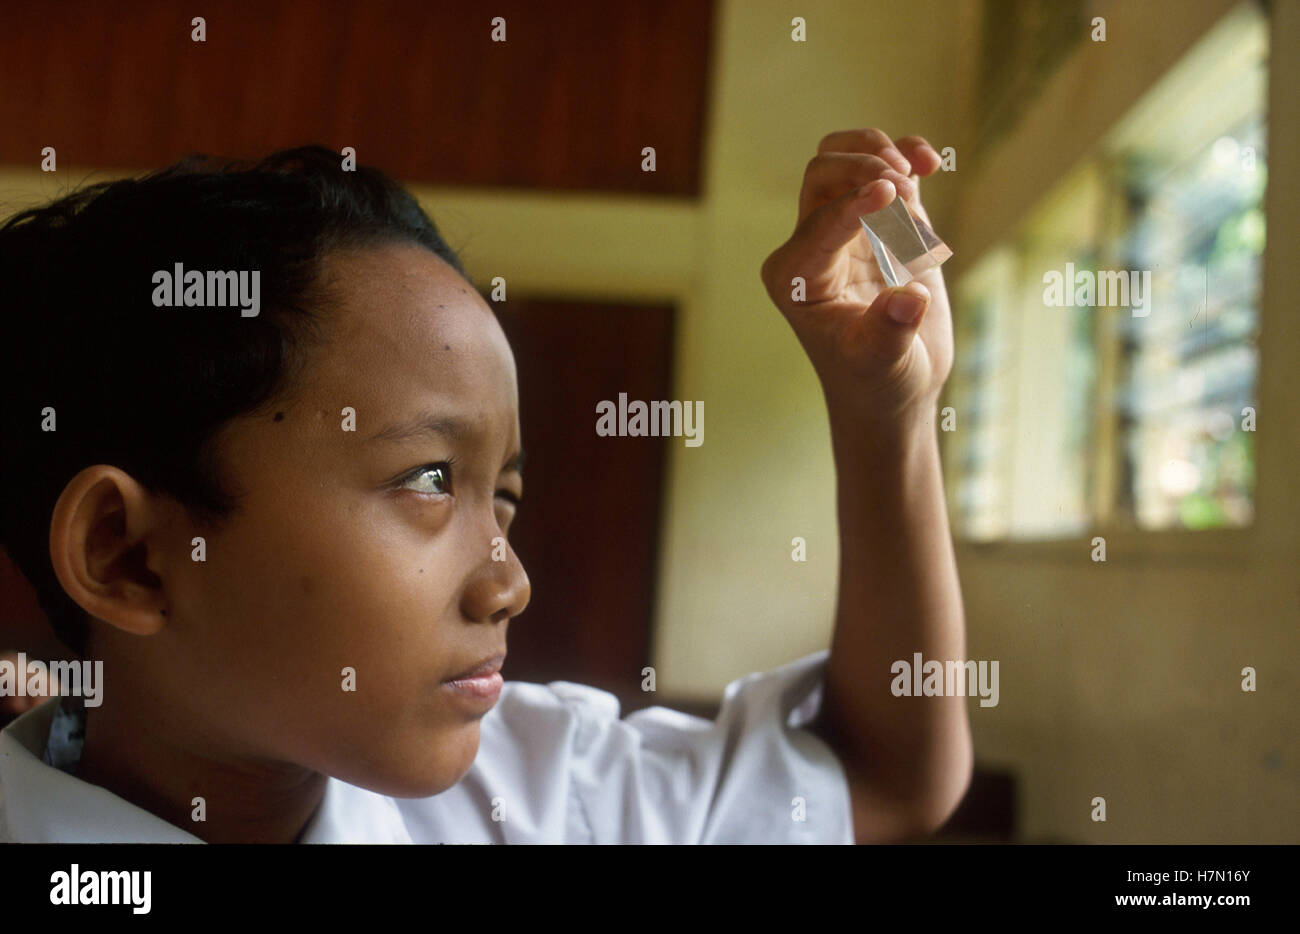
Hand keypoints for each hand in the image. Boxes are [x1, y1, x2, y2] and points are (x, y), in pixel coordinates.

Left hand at [759, 128, 953, 426]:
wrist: (894, 388)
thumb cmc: (876, 381)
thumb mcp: (881, 363)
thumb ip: (889, 331)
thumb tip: (909, 297)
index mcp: (796, 277)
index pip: (820, 222)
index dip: (855, 203)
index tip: (893, 192)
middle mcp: (811, 246)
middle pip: (822, 173)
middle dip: (863, 168)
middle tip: (904, 188)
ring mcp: (844, 229)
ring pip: (844, 159)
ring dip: (881, 154)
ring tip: (918, 174)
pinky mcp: (879, 222)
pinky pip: (883, 170)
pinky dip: (905, 154)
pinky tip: (930, 162)